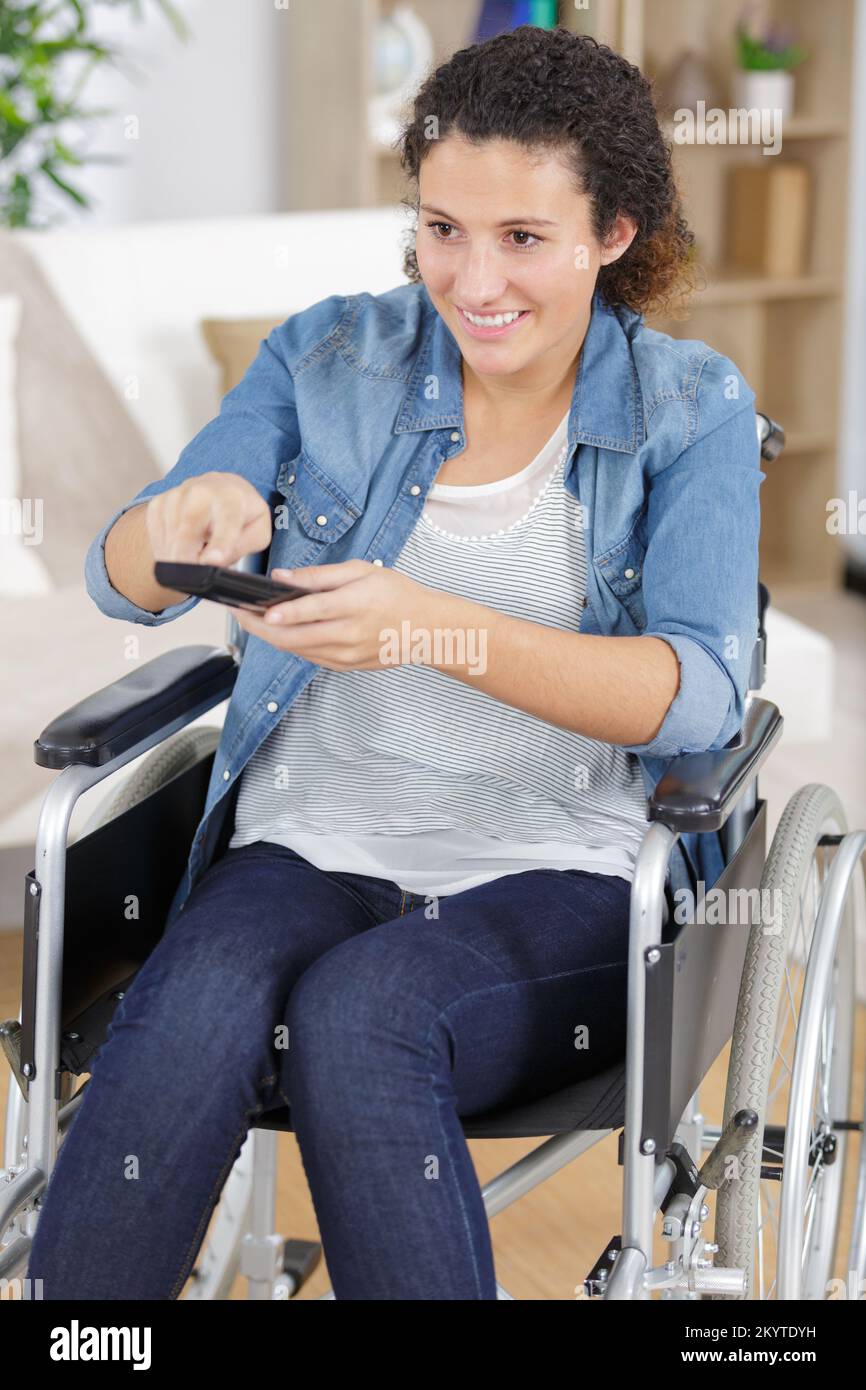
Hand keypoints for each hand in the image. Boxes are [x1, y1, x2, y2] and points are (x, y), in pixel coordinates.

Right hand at [146, 472, 271, 566]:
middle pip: (189, 524)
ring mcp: (178, 494)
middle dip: (187, 555)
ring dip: (176, 555)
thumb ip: (242, 546)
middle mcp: (204, 490)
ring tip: (189, 564)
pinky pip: (156, 532)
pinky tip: (178, 552)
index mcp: (233, 497)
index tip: (213, 560)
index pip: (227, 518)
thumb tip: (213, 561)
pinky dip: (164, 549)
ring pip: (170, 531)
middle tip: (189, 576)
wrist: (222, 489)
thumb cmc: (242, 515)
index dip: (220, 541)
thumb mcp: (257, 532)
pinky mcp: (160, 502)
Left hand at [228, 559, 442, 671]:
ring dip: (270, 636)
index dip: (284, 612)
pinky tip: (279, 630)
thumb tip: (283, 578)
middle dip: (260, 626)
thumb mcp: (361, 571)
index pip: (312, 611)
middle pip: (294, 637)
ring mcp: (345, 655)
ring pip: (296, 650)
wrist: (424, 628)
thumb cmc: (395, 594)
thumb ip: (320, 576)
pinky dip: (290, 643)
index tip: (259, 608)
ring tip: (250, 618)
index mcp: (355, 605)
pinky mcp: (344, 666)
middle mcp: (349, 635)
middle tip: (237, 612)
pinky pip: (308, 656)